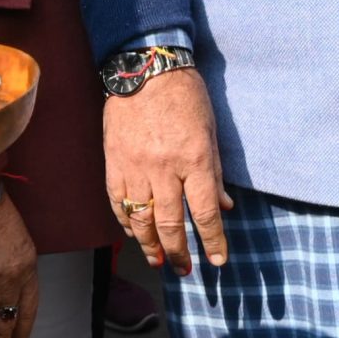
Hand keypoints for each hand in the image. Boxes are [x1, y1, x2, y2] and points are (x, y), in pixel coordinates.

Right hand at [104, 67, 229, 275]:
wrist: (143, 68)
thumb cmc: (185, 96)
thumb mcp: (211, 130)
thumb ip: (215, 172)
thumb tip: (224, 206)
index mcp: (194, 158)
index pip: (205, 212)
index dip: (213, 241)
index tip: (218, 260)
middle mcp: (164, 168)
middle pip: (170, 223)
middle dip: (179, 252)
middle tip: (184, 269)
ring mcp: (135, 167)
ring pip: (141, 219)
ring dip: (150, 245)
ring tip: (158, 261)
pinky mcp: (113, 162)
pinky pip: (118, 202)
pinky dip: (126, 223)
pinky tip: (134, 235)